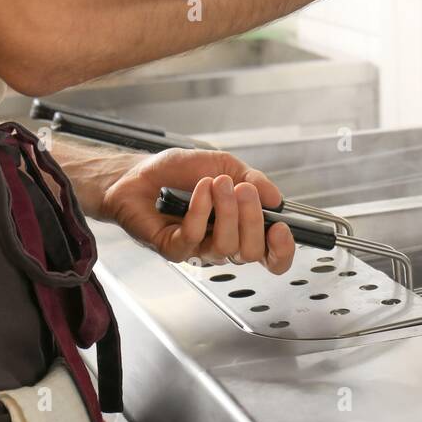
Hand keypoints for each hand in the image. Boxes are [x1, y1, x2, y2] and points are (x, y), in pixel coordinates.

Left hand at [99, 148, 295, 273]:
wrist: (139, 172)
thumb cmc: (178, 172)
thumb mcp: (225, 166)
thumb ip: (254, 180)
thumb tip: (276, 198)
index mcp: (240, 227)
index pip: (270, 255)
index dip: (282, 250)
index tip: (280, 228)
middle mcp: (222, 242)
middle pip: (251, 252)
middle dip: (252, 218)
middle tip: (243, 189)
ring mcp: (197, 249)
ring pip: (226, 247)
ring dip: (227, 211)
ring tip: (218, 183)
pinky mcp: (173, 249)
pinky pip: (194, 237)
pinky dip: (201, 209)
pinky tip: (200, 189)